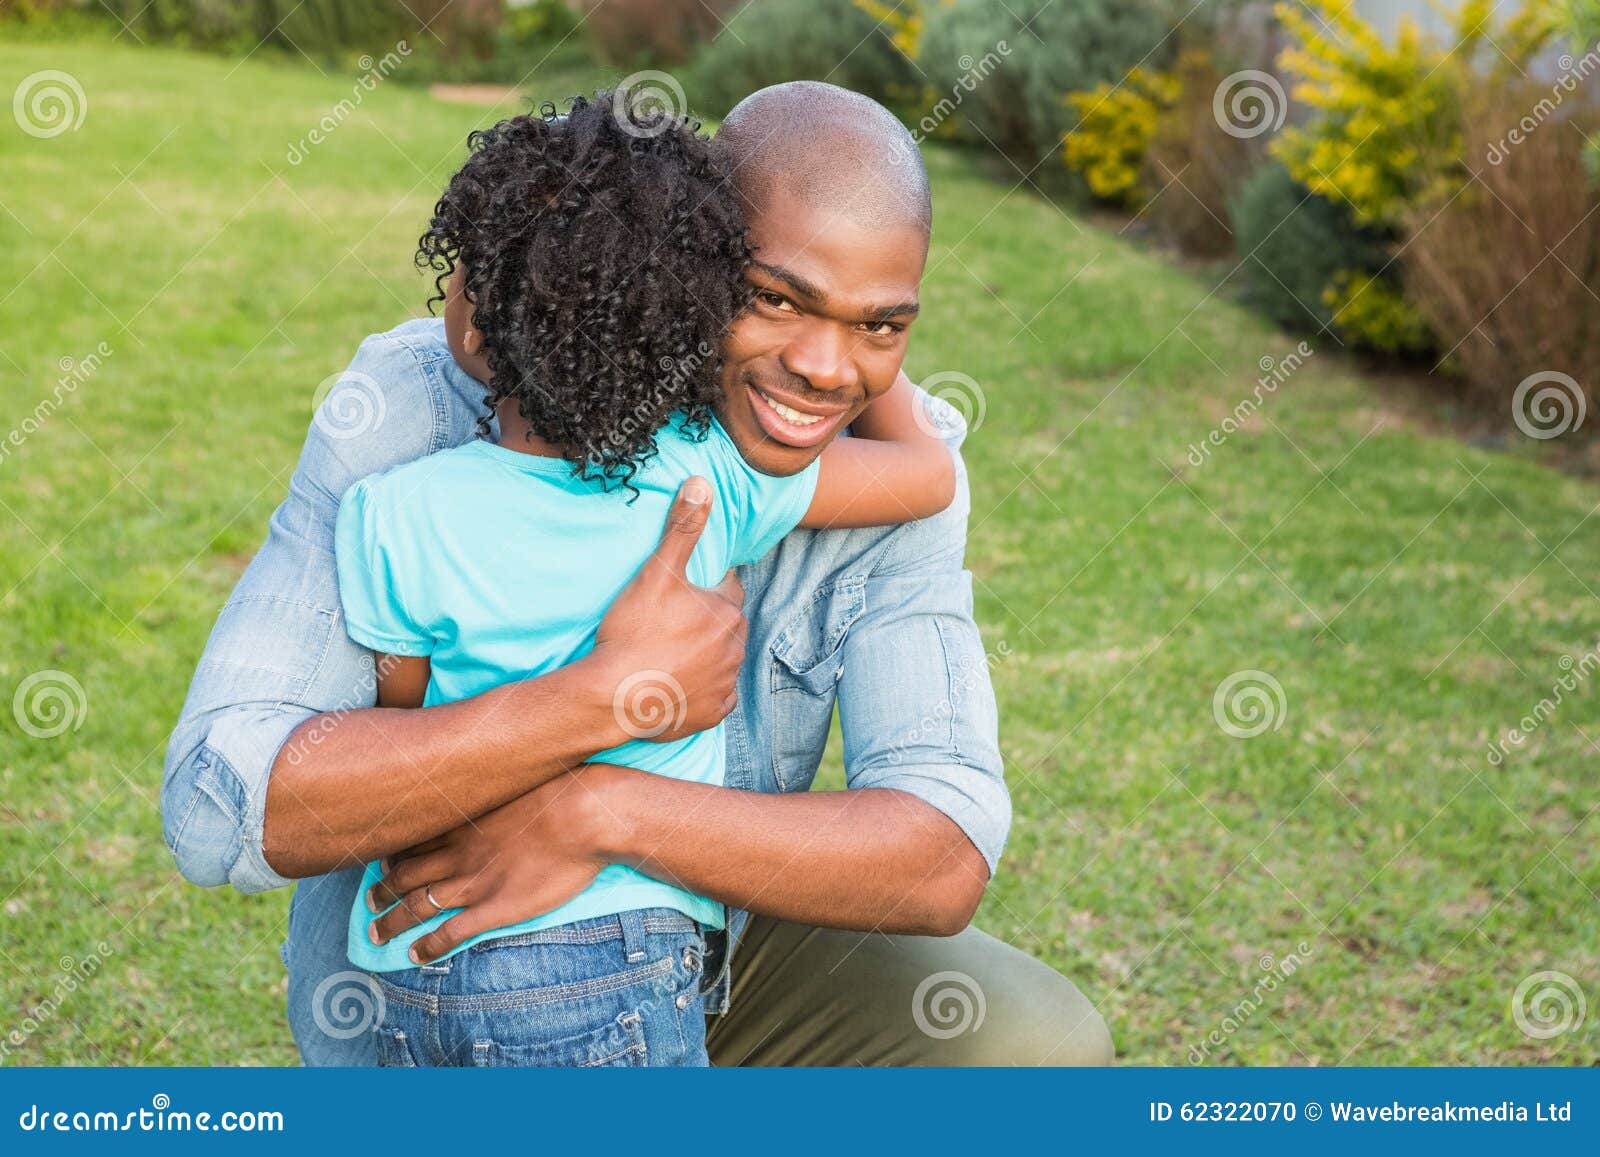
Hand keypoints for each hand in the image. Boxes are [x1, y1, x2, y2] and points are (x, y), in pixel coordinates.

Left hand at [364, 767, 613, 962]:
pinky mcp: (495, 908)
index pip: (414, 839)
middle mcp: (459, 851)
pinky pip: (450, 932)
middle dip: (382, 889)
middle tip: (368, 900)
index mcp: (464, 820)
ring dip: (392, 921)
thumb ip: (500, 789)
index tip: (381, 860)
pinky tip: (415, 956)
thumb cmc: (563, 791)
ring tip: (376, 932)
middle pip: (406, 873)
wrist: (586, 815)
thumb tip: (498, 779)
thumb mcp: (520, 778)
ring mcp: (474, 881)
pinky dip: (428, 946)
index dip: (393, 853)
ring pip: (416, 905)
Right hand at [591, 476, 746, 741]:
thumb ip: (682, 528)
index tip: (679, 594)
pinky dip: (702, 689)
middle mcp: (734, 647)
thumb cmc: (634, 630)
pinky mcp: (713, 713)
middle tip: (670, 623)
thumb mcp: (657, 572)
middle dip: (707, 620)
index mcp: (726, 611)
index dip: (704, 587)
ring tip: (669, 652)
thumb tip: (702, 483)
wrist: (614, 695)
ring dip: (706, 654)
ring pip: (723, 659)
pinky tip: (676, 682)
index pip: (727, 588)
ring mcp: (725, 683)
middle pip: (726, 624)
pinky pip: (716, 696)